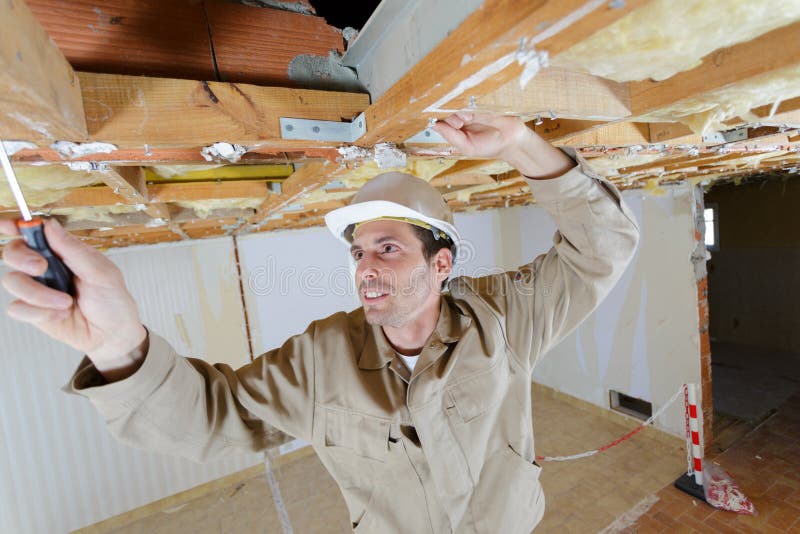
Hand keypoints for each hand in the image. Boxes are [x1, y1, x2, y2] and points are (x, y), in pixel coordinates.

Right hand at [1, 219, 145, 377]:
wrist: (112, 335)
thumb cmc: (113, 301)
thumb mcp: (102, 273)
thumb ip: (74, 250)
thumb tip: (50, 225)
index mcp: (64, 252)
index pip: (34, 232)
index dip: (16, 225)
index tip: (7, 225)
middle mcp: (46, 267)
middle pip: (12, 253)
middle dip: (22, 258)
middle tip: (41, 268)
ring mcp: (37, 288)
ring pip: (12, 281)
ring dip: (38, 294)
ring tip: (66, 303)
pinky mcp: (33, 311)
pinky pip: (17, 308)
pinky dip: (39, 312)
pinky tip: (60, 314)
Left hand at [432, 112, 574, 178]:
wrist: (512, 142)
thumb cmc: (490, 146)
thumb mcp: (467, 147)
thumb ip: (451, 136)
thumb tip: (434, 125)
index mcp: (457, 125)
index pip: (440, 118)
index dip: (437, 117)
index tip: (437, 120)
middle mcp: (463, 113)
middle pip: (447, 107)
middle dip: (449, 115)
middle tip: (459, 124)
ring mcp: (473, 105)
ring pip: (457, 100)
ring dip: (459, 110)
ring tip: (467, 119)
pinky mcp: (484, 98)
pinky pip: (472, 95)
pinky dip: (468, 101)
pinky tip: (472, 111)